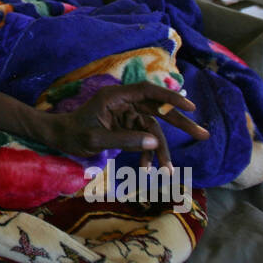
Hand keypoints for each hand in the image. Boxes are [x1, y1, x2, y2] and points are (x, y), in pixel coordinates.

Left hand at [51, 82, 208, 168]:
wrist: (58, 138)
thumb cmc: (73, 134)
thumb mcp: (96, 139)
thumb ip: (125, 139)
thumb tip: (154, 141)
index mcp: (116, 97)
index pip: (149, 92)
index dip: (171, 98)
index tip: (190, 107)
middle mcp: (124, 103)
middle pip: (158, 110)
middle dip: (180, 123)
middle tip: (203, 134)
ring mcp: (125, 115)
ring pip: (152, 129)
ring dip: (160, 150)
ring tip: (167, 171)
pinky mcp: (125, 126)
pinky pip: (143, 138)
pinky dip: (146, 153)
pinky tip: (146, 168)